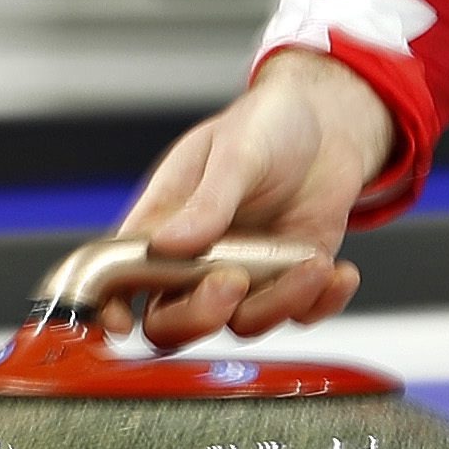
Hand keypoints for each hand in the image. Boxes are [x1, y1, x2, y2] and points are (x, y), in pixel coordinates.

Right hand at [105, 50, 395, 346]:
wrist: (328, 123)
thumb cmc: (265, 125)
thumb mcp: (234, 151)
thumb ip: (207, 201)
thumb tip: (169, 244)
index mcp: (161, 225)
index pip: (118, 279)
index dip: (110, 309)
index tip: (121, 324)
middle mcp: (195, 262)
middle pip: (173, 323)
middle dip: (199, 315)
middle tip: (232, 280)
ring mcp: (243, 277)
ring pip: (242, 325)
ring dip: (276, 304)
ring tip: (311, 264)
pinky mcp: (289, 281)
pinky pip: (299, 315)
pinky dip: (321, 302)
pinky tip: (338, 273)